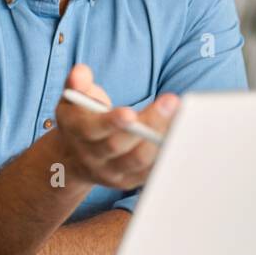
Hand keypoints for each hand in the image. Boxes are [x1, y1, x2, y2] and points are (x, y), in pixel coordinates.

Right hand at [52, 63, 177, 190]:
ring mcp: (109, 172)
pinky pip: (149, 171)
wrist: (76, 156)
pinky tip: (181, 138)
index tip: (131, 112)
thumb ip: (77, 82)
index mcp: (75, 131)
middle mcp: (90, 156)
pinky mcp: (127, 181)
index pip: (92, 129)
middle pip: (118, 145)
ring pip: (137, 160)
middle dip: (146, 124)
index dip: (111, 122)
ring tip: (182, 118)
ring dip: (161, 140)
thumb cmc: (82, 116)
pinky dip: (165, 156)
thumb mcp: (73, 97)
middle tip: (171, 102)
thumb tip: (80, 73)